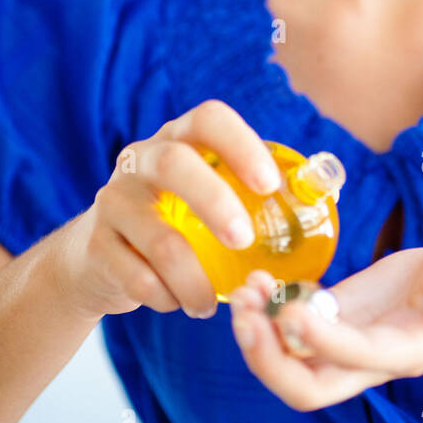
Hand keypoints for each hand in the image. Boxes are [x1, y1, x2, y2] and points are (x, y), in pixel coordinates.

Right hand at [57, 99, 282, 319]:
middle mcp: (142, 160)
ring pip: (159, 239)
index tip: (270, 185)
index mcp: (179, 138)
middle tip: (244, 241)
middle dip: (215, 203)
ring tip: (209, 303)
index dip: (241, 145)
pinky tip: (178, 303)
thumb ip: (256, 191)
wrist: (96, 257)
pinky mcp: (95, 244)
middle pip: (175, 164)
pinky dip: (166, 298)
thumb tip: (326, 192)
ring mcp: (114, 200)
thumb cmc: (176, 221)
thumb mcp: (208, 193)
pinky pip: (136, 278)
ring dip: (195, 281)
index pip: (208, 119)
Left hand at [228, 237, 422, 409]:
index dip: (322, 340)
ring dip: (257, 337)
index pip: (357, 358)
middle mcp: (369, 360)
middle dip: (268, 360)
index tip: (292, 309)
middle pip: (309, 389)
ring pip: (290, 367)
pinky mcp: (332, 321)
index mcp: (408, 350)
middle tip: (245, 315)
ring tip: (244, 293)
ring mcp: (345, 345)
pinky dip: (265, 314)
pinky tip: (258, 282)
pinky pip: (288, 334)